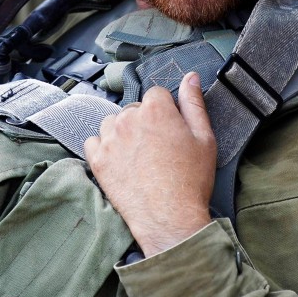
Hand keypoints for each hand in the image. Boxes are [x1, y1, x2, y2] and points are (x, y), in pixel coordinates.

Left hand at [85, 72, 216, 256]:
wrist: (170, 218)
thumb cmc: (191, 181)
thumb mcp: (204, 138)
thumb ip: (194, 103)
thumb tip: (190, 77)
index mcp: (156, 109)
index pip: (156, 94)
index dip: (166, 111)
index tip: (171, 129)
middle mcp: (128, 119)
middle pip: (134, 108)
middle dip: (145, 122)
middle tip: (159, 148)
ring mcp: (110, 139)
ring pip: (112, 123)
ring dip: (123, 133)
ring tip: (139, 156)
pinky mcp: (97, 160)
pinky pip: (93, 142)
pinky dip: (104, 148)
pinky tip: (120, 161)